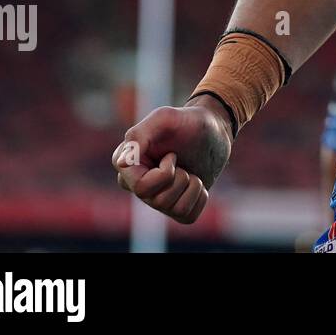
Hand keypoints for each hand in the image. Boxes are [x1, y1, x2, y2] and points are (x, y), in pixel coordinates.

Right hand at [111, 99, 233, 223]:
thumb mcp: (165, 118)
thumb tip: (121, 163)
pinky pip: (188, 216)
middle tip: (182, 161)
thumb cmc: (187, 121)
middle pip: (158, 201)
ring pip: (174, 209)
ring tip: (190, 169)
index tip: (173, 154)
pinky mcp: (176, 206)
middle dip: (180, 179)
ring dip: (192, 185)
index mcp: (127, 165)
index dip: (164, 173)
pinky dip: (200, 197)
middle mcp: (137, 184)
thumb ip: (139, 135)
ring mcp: (156, 197)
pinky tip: (197, 181)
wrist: (214, 129)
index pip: (141, 187)